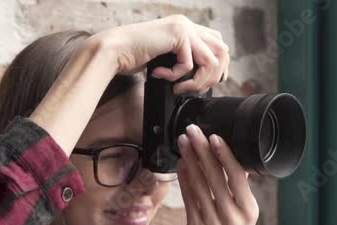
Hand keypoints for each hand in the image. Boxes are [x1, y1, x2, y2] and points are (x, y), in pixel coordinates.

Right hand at [91, 15, 230, 94]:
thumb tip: (203, 76)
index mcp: (185, 27)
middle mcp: (187, 24)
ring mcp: (183, 27)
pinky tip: (161, 75)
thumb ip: (183, 59)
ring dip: (197, 80)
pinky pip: (189, 64)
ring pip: (211, 59)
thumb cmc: (133, 57)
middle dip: (213, 75)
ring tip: (179, 87)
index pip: (217, 43)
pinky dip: (176, 76)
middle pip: (221, 50)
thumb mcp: (165, 58)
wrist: (114, 51)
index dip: (219, 64)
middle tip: (195, 89)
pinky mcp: (177, 34)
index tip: (208, 82)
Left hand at [175, 124, 258, 224]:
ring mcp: (214, 222)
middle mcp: (233, 216)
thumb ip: (239, 194)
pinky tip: (179, 165)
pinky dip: (183, 179)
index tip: (214, 136)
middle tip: (192, 130)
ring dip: (189, 160)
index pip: (237, 175)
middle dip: (202, 150)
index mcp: (249, 210)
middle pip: (216, 175)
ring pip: (199, 184)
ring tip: (183, 142)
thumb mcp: (244, 221)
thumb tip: (237, 165)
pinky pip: (188, 198)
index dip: (224, 154)